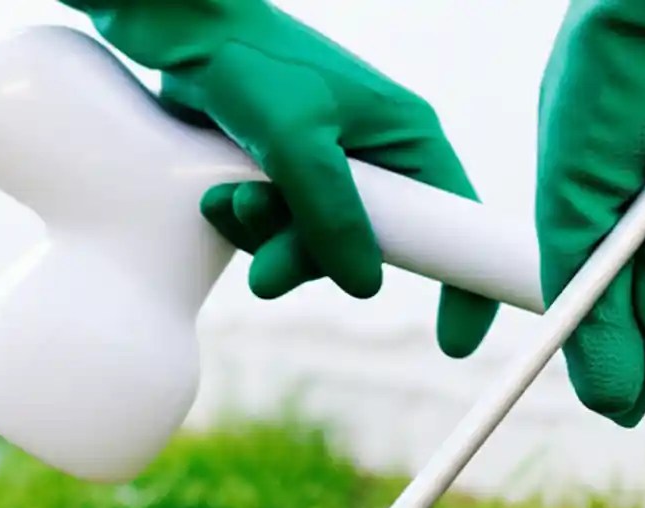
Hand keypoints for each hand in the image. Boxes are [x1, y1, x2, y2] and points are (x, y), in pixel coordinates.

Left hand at [68, 0, 498, 356]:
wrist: (183, 31)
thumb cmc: (251, 62)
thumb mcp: (296, 140)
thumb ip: (331, 215)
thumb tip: (363, 284)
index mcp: (406, 137)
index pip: (455, 221)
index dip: (461, 281)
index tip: (455, 339)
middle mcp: (376, 157)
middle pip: (372, 247)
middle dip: (315, 259)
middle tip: (273, 271)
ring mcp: (330, 169)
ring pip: (318, 246)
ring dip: (271, 240)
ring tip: (236, 201)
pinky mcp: (286, 174)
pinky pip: (280, 232)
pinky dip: (248, 225)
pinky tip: (221, 193)